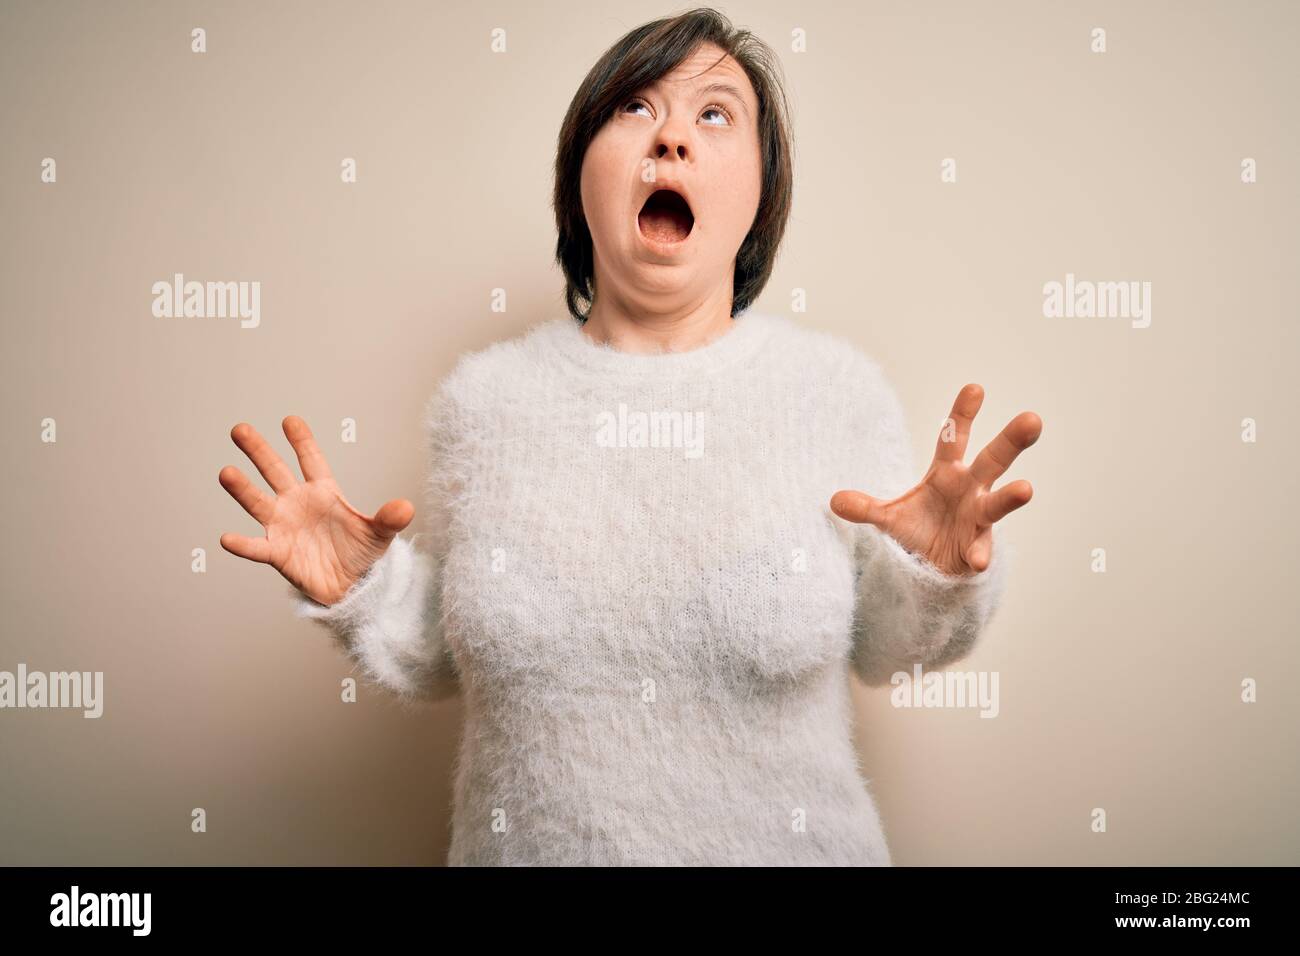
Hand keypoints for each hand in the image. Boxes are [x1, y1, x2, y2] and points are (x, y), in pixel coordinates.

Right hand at [218, 416, 413, 604]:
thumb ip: (389, 519)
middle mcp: (297, 503)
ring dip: (243, 489)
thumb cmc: (360, 553)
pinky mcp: (278, 553)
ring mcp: (284, 526)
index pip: (311, 460)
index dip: (302, 441)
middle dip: (259, 451)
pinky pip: (257, 548)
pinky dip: (243, 545)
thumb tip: (406, 507)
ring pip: (259, 503)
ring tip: (226, 472)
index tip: (290, 421)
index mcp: (323, 492)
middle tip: (239, 430)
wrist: (351, 586)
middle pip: (276, 472)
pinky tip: (227, 539)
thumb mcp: (379, 534)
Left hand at [830, 384, 1040, 575]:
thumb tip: (833, 501)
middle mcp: (970, 489)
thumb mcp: (889, 516)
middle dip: (1011, 440)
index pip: (954, 438)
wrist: (933, 565)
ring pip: (998, 502)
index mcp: (947, 472)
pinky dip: (980, 555)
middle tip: (1032, 419)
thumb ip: (865, 507)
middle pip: (993, 459)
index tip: (975, 388)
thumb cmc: (920, 528)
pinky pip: (981, 549)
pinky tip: (977, 561)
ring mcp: (978, 517)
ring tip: (1026, 489)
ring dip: (1012, 496)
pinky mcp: (978, 546)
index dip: (963, 414)